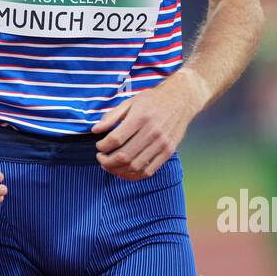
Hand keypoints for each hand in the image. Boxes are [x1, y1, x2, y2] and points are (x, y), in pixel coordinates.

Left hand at [91, 69, 206, 179]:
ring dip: (118, 170)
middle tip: (101, 158)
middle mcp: (152, 132)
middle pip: (124, 156)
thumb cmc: (153, 100)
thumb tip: (95, 130)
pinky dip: (134, 175)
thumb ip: (112, 116)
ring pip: (135, 166)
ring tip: (110, 166)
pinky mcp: (168, 152)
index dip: (102, 146)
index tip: (99, 146)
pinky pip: (149, 171)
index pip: (115, 139)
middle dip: (107, 161)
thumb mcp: (130, 101)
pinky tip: (125, 171)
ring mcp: (162, 143)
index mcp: (140, 117)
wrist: (181, 99)